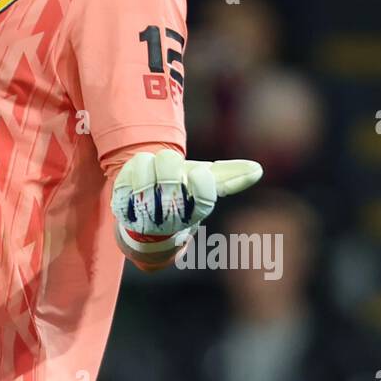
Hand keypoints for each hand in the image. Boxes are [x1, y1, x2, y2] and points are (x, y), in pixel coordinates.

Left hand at [112, 149, 261, 249]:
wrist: (147, 211)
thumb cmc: (181, 194)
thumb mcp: (205, 184)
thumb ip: (230, 176)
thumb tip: (258, 169)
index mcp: (194, 212)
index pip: (203, 201)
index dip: (201, 185)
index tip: (199, 172)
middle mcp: (171, 219)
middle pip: (170, 183)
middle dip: (168, 165)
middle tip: (167, 162)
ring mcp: (145, 216)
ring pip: (146, 178)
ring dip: (149, 164)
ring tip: (152, 166)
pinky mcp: (122, 209)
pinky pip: (124, 182)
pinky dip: (130, 170)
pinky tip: (136, 170)